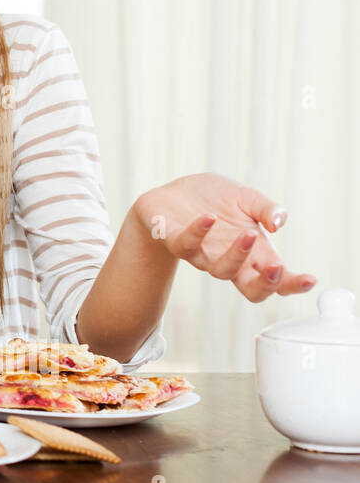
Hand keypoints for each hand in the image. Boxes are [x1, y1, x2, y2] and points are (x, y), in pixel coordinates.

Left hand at [133, 173, 315, 300]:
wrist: (172, 194)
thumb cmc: (213, 200)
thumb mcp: (247, 198)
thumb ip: (267, 209)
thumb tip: (280, 222)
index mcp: (252, 251)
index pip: (276, 276)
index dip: (293, 283)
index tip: (310, 279)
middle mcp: (228, 258)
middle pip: (251, 288)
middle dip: (265, 284)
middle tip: (276, 268)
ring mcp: (202, 254)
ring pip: (220, 270)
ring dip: (236, 255)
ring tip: (247, 234)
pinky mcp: (176, 241)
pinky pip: (187, 245)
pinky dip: (198, 233)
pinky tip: (209, 218)